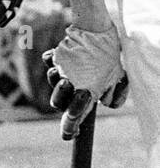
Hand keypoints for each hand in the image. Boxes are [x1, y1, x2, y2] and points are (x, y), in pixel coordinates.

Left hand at [43, 23, 128, 139]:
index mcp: (83, 97)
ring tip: (62, 75)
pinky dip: (50, 58)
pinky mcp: (57, 57)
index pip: (73, 116)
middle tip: (68, 87)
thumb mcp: (118, 80)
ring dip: (56, 80)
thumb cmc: (109, 60)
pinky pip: (48, 60)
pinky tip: (53, 55)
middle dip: (62, 97)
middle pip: (59, 101)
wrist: (102, 34)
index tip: (70, 133)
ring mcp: (62, 71)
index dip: (70, 126)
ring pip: (53, 80)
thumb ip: (116, 95)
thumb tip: (110, 104)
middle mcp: (70, 87)